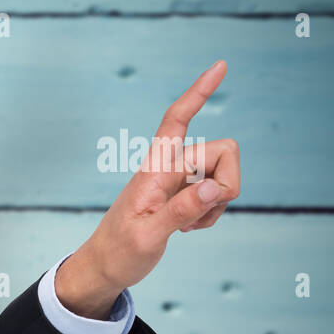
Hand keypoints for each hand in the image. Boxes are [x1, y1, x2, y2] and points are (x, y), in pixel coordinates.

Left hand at [67, 60, 240, 304]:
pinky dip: (212, 212)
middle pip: (223, 151)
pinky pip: (217, 195)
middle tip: (200, 213)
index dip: (198, 93)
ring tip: (186, 225)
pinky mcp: (184, 197)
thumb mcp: (147, 237)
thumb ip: (180, 210)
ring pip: (224, 176)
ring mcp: (179, 182)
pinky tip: (188, 227)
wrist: (105, 267)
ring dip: (217, 203)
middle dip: (228, 182)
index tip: (220, 65)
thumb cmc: (118, 251)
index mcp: (155, 170)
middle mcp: (170, 168)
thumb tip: (214, 187)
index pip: (177, 120)